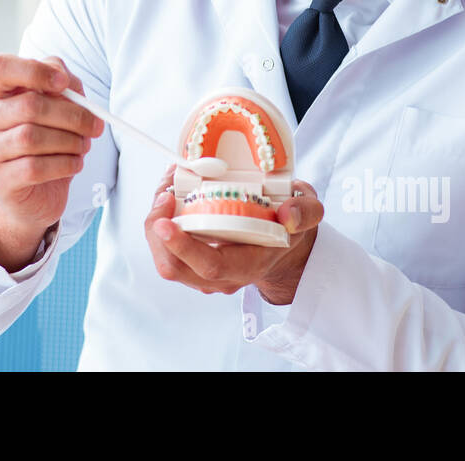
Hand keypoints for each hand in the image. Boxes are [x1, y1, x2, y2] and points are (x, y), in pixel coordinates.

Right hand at [0, 53, 105, 271]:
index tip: (63, 84)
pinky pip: (35, 168)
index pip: (0, 67)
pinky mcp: (1, 180)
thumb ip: (63, 85)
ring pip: (32, 138)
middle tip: (95, 126)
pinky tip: (74, 164)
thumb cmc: (48, 141)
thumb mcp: (58, 106)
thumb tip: (68, 83)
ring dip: (69, 141)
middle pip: (29, 106)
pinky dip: (64, 164)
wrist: (35, 193)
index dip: (33, 71)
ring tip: (82, 146)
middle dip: (71, 115)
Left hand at [145, 165, 323, 304]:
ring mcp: (206, 272)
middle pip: (175, 268)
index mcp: (250, 264)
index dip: (183, 248)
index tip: (165, 222)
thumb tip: (287, 214)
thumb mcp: (309, 212)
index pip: (210, 267)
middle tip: (163, 195)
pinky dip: (161, 222)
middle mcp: (224, 275)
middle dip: (157, 232)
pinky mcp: (194, 261)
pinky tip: (170, 196)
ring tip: (166, 189)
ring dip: (155, 225)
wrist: (284, 243)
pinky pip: (166, 249)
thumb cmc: (291, 226)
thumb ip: (306, 212)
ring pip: (165, 260)